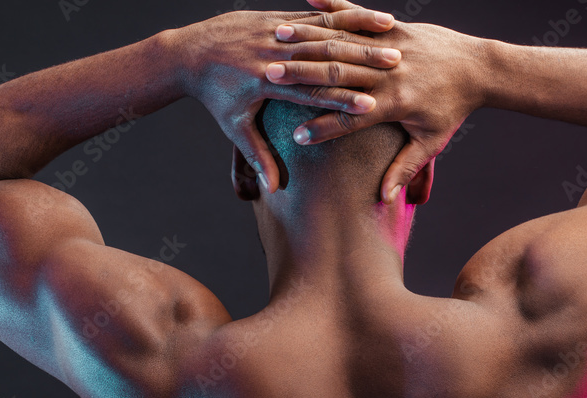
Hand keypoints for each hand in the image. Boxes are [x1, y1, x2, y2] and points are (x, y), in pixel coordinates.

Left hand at [181, 5, 400, 192]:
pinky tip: (375, 20)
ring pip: (327, 30)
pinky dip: (347, 16)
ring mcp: (275, 31)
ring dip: (362, 35)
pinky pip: (318, 15)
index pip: (312, 92)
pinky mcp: (277, 17)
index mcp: (265, 82)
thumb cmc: (214, 95)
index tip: (372, 105)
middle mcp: (273, 53)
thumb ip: (258, 156)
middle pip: (326, 58)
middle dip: (363, 62)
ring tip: (394, 39)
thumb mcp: (234, 127)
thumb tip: (273, 190)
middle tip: (398, 68)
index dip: (343, 98)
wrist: (188, 52)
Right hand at [267, 1, 485, 201]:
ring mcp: (391, 46)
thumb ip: (405, 168)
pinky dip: (335, 6)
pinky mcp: (396, 27)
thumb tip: (384, 196)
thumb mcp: (431, 142)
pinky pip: (359, 15)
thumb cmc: (453, 109)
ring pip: (343, 42)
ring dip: (308, 40)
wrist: (479, 68)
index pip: (351, 118)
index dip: (324, 129)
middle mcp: (389, 73)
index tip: (297, 138)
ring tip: (276, 40)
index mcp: (395, 103)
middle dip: (301, 78)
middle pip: (338, 76)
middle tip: (269, 80)